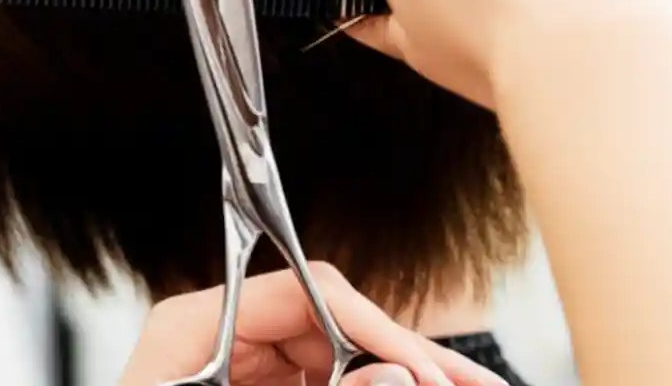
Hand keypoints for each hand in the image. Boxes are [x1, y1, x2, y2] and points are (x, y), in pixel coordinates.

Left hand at [119, 264, 507, 385]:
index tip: (426, 371)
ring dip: (402, 373)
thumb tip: (397, 377)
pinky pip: (323, 381)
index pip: (308, 293)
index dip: (378, 329)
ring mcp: (242, 367)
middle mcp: (223, 334)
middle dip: (407, 356)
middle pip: (334, 324)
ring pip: (340, 357)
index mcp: (197, 323)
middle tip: (473, 383)